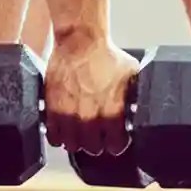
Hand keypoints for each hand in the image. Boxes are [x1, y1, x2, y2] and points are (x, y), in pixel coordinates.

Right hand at [44, 39, 139, 156]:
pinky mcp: (52, 108)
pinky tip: (62, 132)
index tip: (116, 140)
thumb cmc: (106, 54)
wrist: (80, 41)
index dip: (116, 143)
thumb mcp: (131, 74)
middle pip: (92, 148)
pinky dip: (57, 136)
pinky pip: (52, 134)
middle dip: (96, 144)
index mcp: (112, 113)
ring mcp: (69, 115)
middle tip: (97, 137)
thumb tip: (139, 104)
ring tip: (79, 136)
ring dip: (76, 142)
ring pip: (71, 145)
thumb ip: (133, 94)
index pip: (115, 145)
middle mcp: (90, 118)